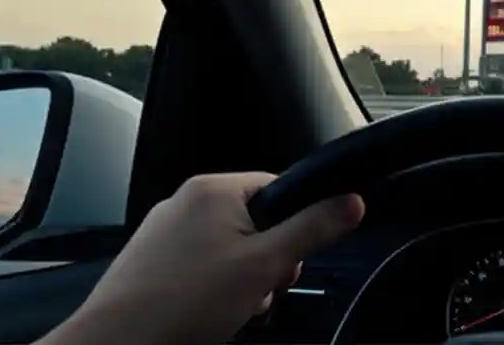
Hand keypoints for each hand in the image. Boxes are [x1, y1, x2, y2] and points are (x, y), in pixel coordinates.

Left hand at [40, 172, 364, 344]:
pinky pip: (201, 265)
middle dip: (267, 261)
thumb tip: (352, 201)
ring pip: (230, 248)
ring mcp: (165, 232)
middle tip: (260, 290)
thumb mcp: (264, 266)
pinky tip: (207, 314)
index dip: (296, 226)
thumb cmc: (183, 304)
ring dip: (243, 280)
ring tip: (229, 308)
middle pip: (256, 221)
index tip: (292, 260)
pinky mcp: (152, 261)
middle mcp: (186, 202)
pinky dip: (213, 289)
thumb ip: (312, 229)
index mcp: (214, 190)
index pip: (279, 188)